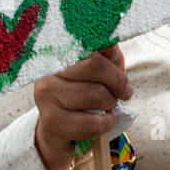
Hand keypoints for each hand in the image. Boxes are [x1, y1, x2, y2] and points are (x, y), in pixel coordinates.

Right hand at [33, 45, 133, 169]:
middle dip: (116, 85)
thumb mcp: (99, 66)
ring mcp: (45, 94)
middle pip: (95, 67)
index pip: (93, 47)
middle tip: (118, 95)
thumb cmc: (83, 89)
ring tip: (106, 107)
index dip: (113, 67)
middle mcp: (48, 68)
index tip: (124, 84)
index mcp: (59, 49)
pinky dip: (105, 124)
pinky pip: (92, 123)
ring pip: (96, 96)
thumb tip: (111, 44)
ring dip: (110, 105)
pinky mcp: (50, 120)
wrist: (59, 126)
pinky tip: (100, 121)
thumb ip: (107, 53)